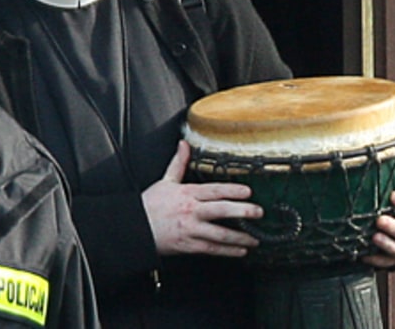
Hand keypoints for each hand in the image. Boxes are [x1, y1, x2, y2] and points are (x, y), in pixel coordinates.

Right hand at [142, 140, 262, 256]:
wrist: (135, 228)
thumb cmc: (150, 205)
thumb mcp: (165, 181)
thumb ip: (178, 163)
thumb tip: (184, 144)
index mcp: (187, 194)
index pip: (214, 190)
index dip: (233, 190)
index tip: (248, 192)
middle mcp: (191, 211)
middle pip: (221, 210)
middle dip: (243, 211)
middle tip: (259, 212)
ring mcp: (191, 230)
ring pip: (219, 234)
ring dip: (240, 237)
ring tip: (255, 238)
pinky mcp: (188, 245)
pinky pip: (212, 249)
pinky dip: (228, 251)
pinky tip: (240, 251)